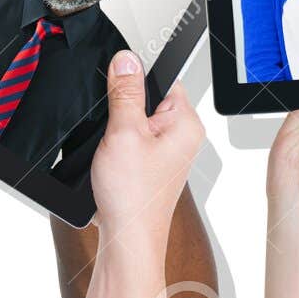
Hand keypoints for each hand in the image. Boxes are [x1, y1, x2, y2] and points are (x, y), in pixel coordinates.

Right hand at [91, 51, 204, 244]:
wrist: (127, 238)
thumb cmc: (133, 196)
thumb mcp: (124, 133)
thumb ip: (125, 93)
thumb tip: (126, 59)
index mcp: (186, 122)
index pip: (165, 78)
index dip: (136, 76)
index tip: (116, 82)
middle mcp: (183, 135)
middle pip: (149, 99)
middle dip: (124, 106)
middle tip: (114, 128)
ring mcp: (168, 152)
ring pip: (137, 121)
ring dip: (119, 128)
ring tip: (114, 150)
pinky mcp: (152, 165)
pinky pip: (133, 140)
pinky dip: (118, 145)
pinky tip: (111, 160)